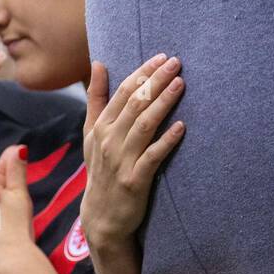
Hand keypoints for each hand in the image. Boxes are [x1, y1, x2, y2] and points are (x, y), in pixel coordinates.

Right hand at [79, 56, 185, 248]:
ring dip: (163, 103)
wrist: (101, 216)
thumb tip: (98, 63)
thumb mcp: (92, 133)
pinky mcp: (135, 181)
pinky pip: (152, 157)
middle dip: (155, 81)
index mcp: (101, 127)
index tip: (161, 57)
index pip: (122, 92)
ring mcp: (121, 161)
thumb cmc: (101, 169)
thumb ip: (97, 98)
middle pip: (134, 104)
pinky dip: (167, 141)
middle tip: (176, 63)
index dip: (142, 73)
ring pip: (144, 125)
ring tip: (180, 84)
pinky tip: (181, 127)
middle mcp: (109, 141)